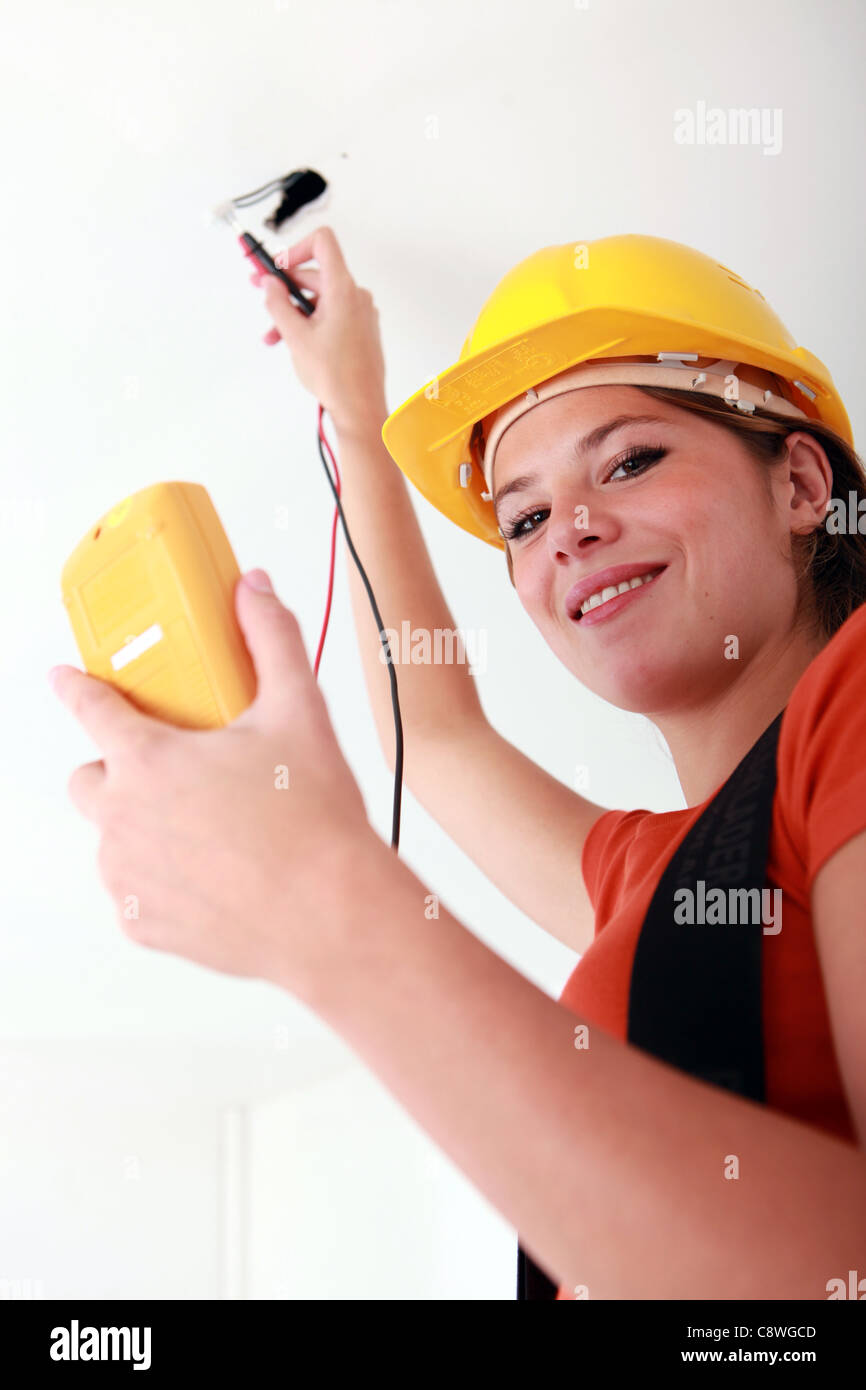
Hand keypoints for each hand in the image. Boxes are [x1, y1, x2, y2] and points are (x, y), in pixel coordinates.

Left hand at [50, 569, 373, 996]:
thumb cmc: (312, 823)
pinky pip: (136, 891)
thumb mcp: (298, 713)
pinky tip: (215, 875)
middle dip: (120, 771)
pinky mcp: (143, 922)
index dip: (75, 687)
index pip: (90, 708)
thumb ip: (272, 641)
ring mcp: (128, 874)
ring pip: (113, 839)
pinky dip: (163, 880)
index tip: (64, 680)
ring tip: (211, 831)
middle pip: (88, 780)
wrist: (330, 914)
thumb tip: (256, 592)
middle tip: (178, 774)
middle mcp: (122, 817)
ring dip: (143, 828)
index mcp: (147, 760)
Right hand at [250, 224, 387, 437]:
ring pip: (320, 300)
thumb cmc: (336, 377)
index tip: (277, 266)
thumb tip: (269, 283)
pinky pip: (331, 316)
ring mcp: (360, 313)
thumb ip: (278, 303)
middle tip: (260, 290)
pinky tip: (292, 342)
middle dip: (285, 286)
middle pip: (315, 274)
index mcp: (343, 290)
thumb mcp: (296, 336)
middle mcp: (355, 296)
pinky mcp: (360, 330)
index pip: (322, 243)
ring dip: (293, 311)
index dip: (295, 249)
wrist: (360, 408)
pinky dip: (310, 323)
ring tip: (272, 334)